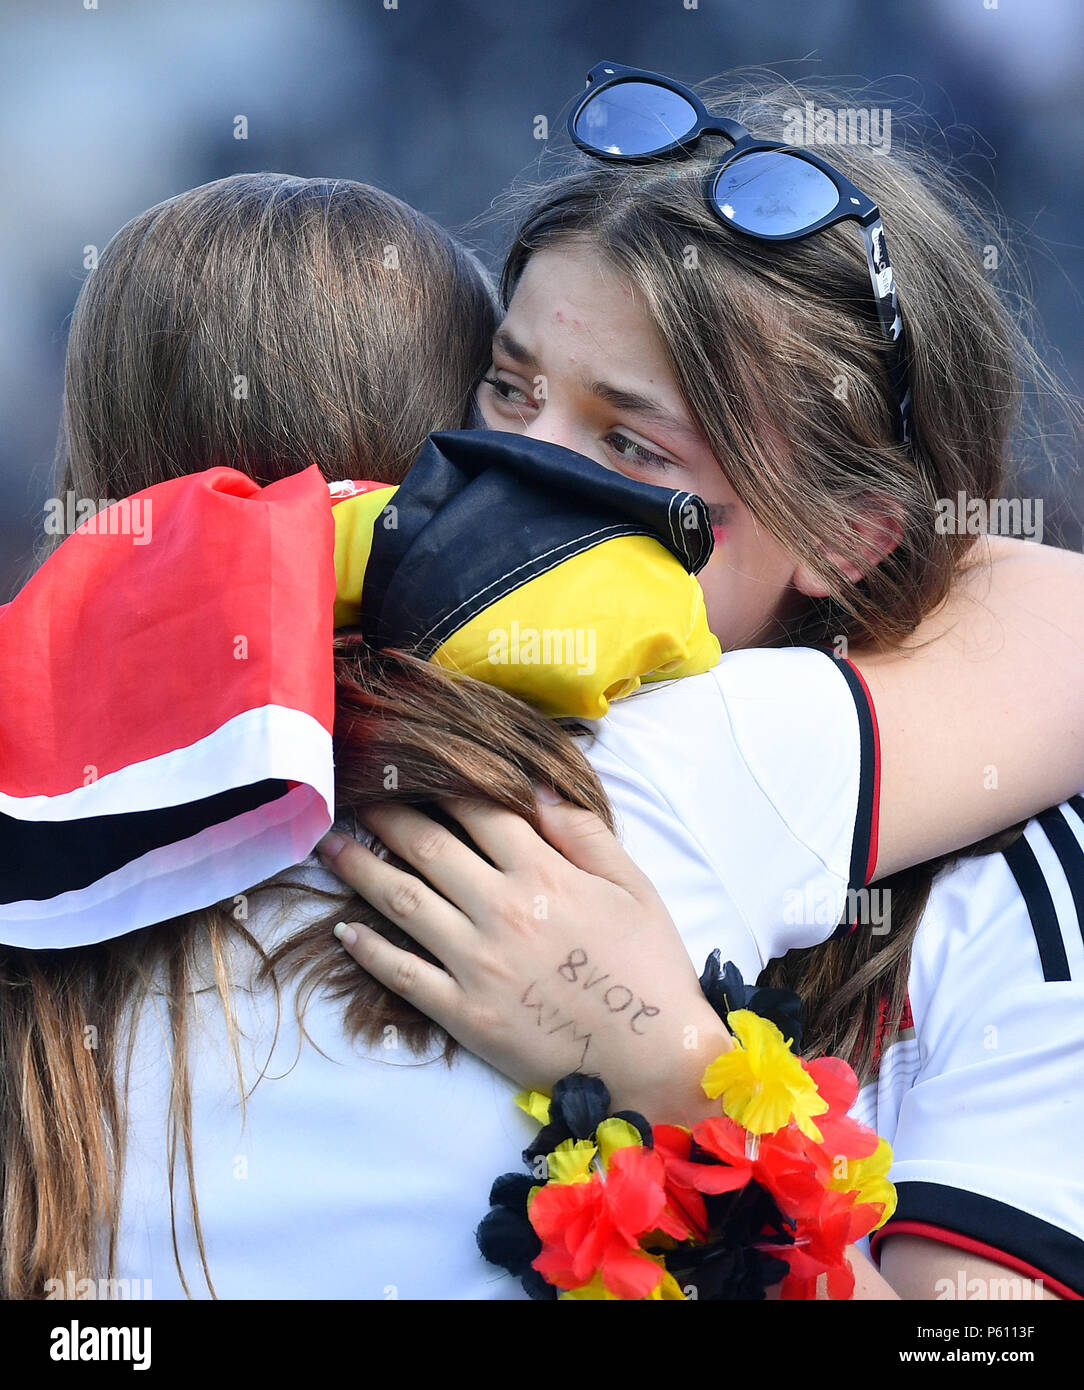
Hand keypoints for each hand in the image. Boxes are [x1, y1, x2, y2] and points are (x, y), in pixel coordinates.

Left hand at [318, 792, 731, 1123]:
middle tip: (357, 796)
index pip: (479, 812)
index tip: (414, 769)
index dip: (443, 785)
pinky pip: (402, 975)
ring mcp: (475, 963)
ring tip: (331, 846)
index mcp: (543, 874)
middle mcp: (499, 910)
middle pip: (428, 847)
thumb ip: (582, 833)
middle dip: (387, 815)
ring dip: (360, 868)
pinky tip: (344, 929)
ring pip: (403, 901)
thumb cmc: (649, 966)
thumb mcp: (632, 886)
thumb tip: (536, 787)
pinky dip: (368, 950)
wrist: (653, 1058)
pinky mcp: (463, 1013)